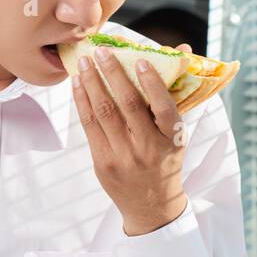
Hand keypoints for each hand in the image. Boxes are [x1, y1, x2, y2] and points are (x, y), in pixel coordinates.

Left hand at [72, 43, 191, 235]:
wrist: (151, 206)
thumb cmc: (165, 161)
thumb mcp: (176, 135)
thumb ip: (173, 94)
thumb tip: (179, 50)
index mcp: (172, 140)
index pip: (165, 108)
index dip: (152, 82)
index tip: (140, 59)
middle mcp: (148, 148)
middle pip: (128, 105)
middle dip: (112, 74)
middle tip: (101, 51)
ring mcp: (123, 157)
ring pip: (104, 113)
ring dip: (91, 83)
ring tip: (84, 62)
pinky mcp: (103, 162)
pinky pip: (89, 126)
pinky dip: (82, 101)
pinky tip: (78, 84)